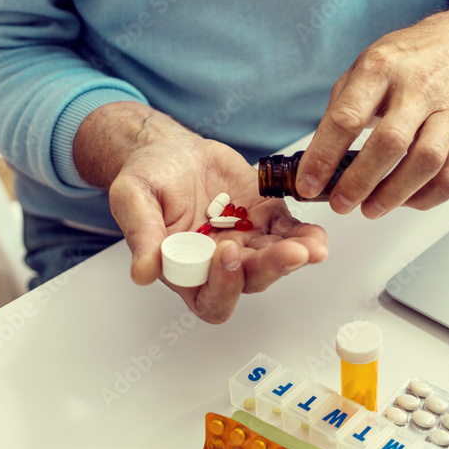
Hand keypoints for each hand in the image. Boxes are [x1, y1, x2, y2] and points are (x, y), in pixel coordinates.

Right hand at [75, 103, 327, 322]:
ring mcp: (246, 241)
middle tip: (291, 252)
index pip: (209, 298)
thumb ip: (141, 233)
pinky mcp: (265, 217)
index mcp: (184, 270)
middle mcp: (219, 263)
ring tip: (313, 245)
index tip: (227, 251)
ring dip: (297, 254)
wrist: (171, 150)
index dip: (223, 284)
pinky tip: (316, 233)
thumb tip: (142, 273)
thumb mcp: (132, 197)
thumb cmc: (148, 176)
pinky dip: (304, 233)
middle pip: (250, 280)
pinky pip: (289, 231)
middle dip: (272, 267)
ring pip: (275, 258)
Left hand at [295, 0, 448, 216]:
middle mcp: (419, 87)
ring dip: (395, 194)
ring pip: (427, 162)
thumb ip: (340, 110)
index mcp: (381, 68)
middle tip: (341, 203)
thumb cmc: (406, 63)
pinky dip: (427, 197)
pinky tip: (406, 199)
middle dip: (360, 182)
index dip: (323, 157)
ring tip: (371, 208)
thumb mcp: (363, 69)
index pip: (347, 117)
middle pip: (390, 143)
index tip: (308, 184)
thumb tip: (316, 163)